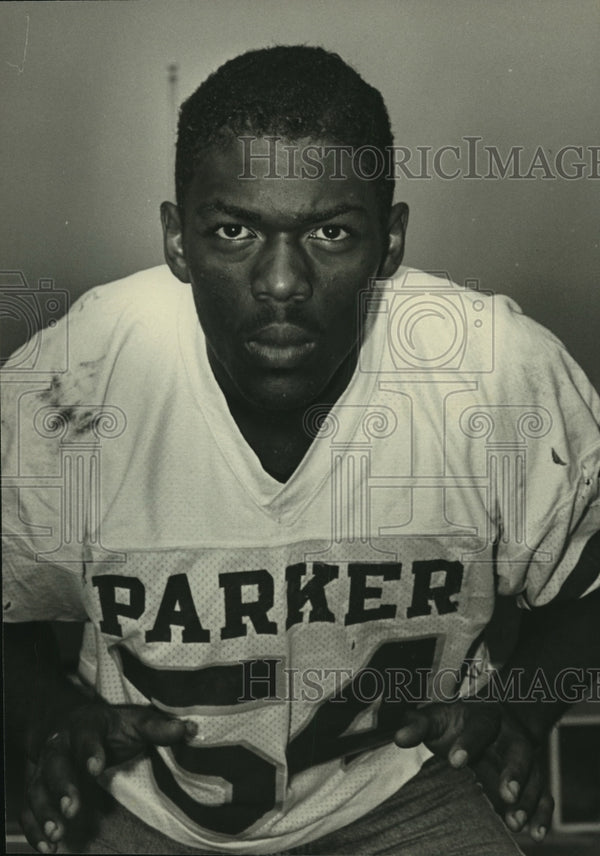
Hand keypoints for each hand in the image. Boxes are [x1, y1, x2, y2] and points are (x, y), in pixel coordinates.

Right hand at [20, 701, 196, 852]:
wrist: (68, 722)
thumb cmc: (108, 726)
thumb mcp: (134, 720)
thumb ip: (158, 727)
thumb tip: (190, 729)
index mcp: (85, 726)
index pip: (86, 736)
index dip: (90, 750)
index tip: (97, 766)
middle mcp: (60, 746)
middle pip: (54, 764)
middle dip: (62, 786)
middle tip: (71, 809)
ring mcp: (45, 768)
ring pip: (37, 788)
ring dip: (45, 812)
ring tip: (58, 833)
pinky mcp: (38, 788)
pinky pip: (28, 809)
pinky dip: (34, 828)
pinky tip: (48, 846)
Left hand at [393, 700, 552, 840]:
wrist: (494, 719)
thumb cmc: (458, 723)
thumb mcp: (438, 718)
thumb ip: (419, 726)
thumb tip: (398, 738)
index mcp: (486, 716)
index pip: (480, 727)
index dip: (469, 742)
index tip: (455, 761)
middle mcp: (511, 737)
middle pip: (519, 751)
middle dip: (514, 772)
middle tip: (506, 794)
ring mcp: (526, 758)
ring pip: (535, 776)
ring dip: (528, 800)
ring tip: (515, 822)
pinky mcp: (533, 779)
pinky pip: (544, 795)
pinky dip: (542, 814)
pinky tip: (536, 834)